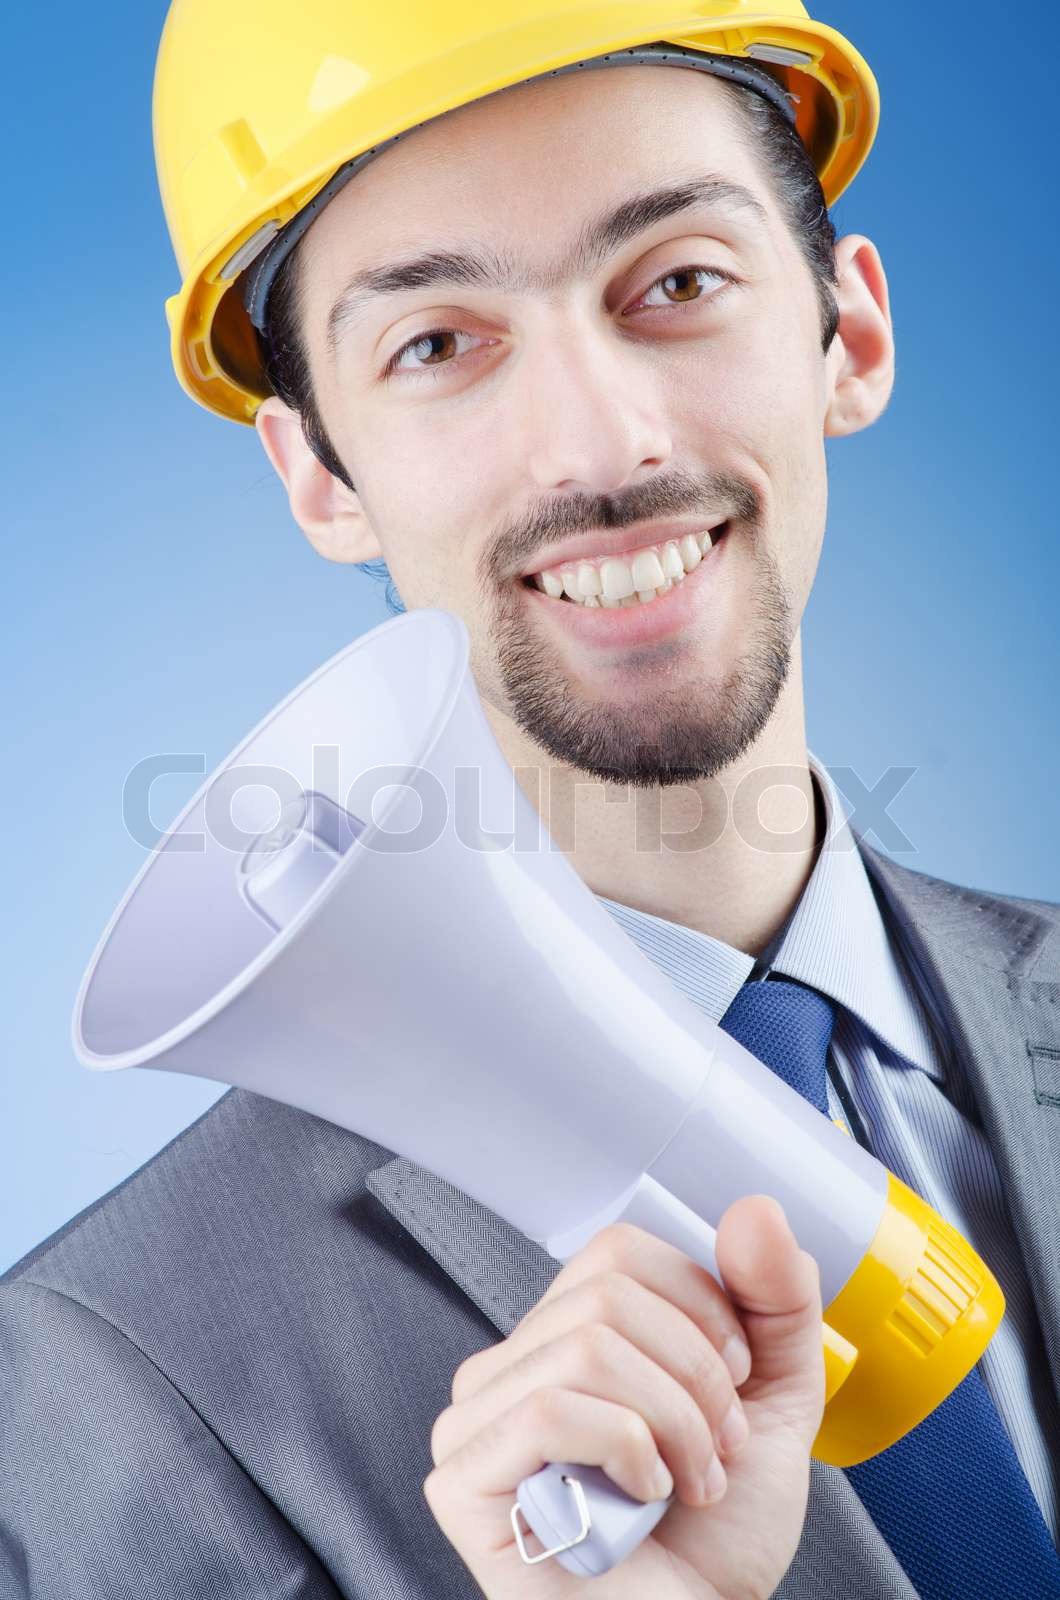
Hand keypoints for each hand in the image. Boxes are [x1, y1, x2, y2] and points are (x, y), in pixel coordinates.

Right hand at [423, 1194, 825, 1598]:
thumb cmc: (716, 1537)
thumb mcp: (773, 1399)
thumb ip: (776, 1301)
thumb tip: (755, 1207)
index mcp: (570, 1332)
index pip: (619, 1250)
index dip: (699, 1306)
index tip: (734, 1384)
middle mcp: (512, 1363)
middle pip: (608, 1294)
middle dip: (697, 1376)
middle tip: (717, 1450)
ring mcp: (477, 1418)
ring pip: (586, 1346)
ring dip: (673, 1422)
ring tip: (688, 1482)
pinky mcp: (463, 1477)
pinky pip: (548, 1408)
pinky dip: (625, 1450)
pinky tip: (641, 1499)